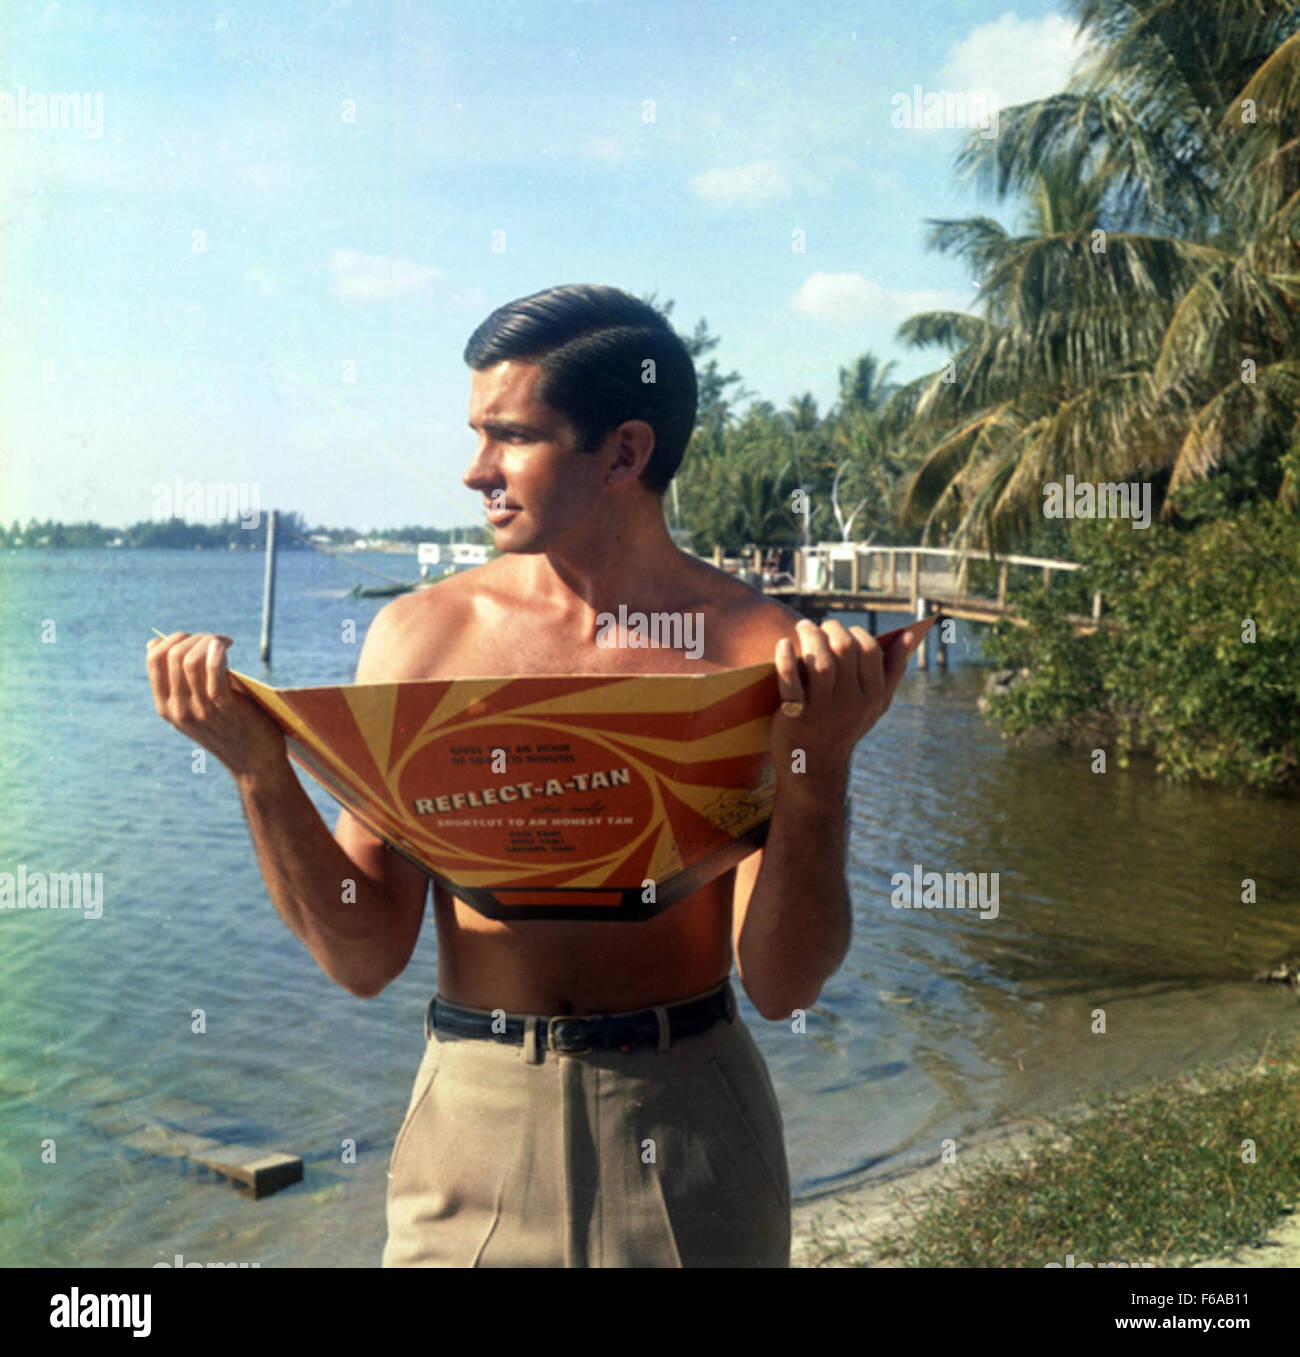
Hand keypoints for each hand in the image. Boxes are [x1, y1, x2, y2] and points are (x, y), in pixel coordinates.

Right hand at [146, 632, 286, 778]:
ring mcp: (198, 710)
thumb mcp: (195, 707)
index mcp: (165, 706)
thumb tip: (159, 643)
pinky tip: (225, 645)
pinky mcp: (224, 709)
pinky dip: (217, 653)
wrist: (254, 763)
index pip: (154, 658)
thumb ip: (182, 683)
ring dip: (209, 640)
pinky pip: (214, 672)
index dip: (174, 639)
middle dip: (196, 637)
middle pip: (172, 654)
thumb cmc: (229, 727)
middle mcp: (176, 709)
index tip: (198, 639)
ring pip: (190, 659)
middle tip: (218, 640)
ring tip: (225, 642)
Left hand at [770, 616, 935, 785]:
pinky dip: (785, 659)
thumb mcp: (876, 704)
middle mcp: (851, 703)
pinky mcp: (795, 716)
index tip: (843, 631)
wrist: (814, 767)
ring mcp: (823, 710)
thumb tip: (909, 634)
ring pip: (821, 662)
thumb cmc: (845, 726)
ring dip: (811, 636)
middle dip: (831, 629)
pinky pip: (790, 681)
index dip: (856, 633)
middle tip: (819, 626)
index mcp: (872, 697)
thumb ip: (893, 670)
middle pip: (844, 650)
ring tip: (803, 627)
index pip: (870, 651)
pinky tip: (783, 644)